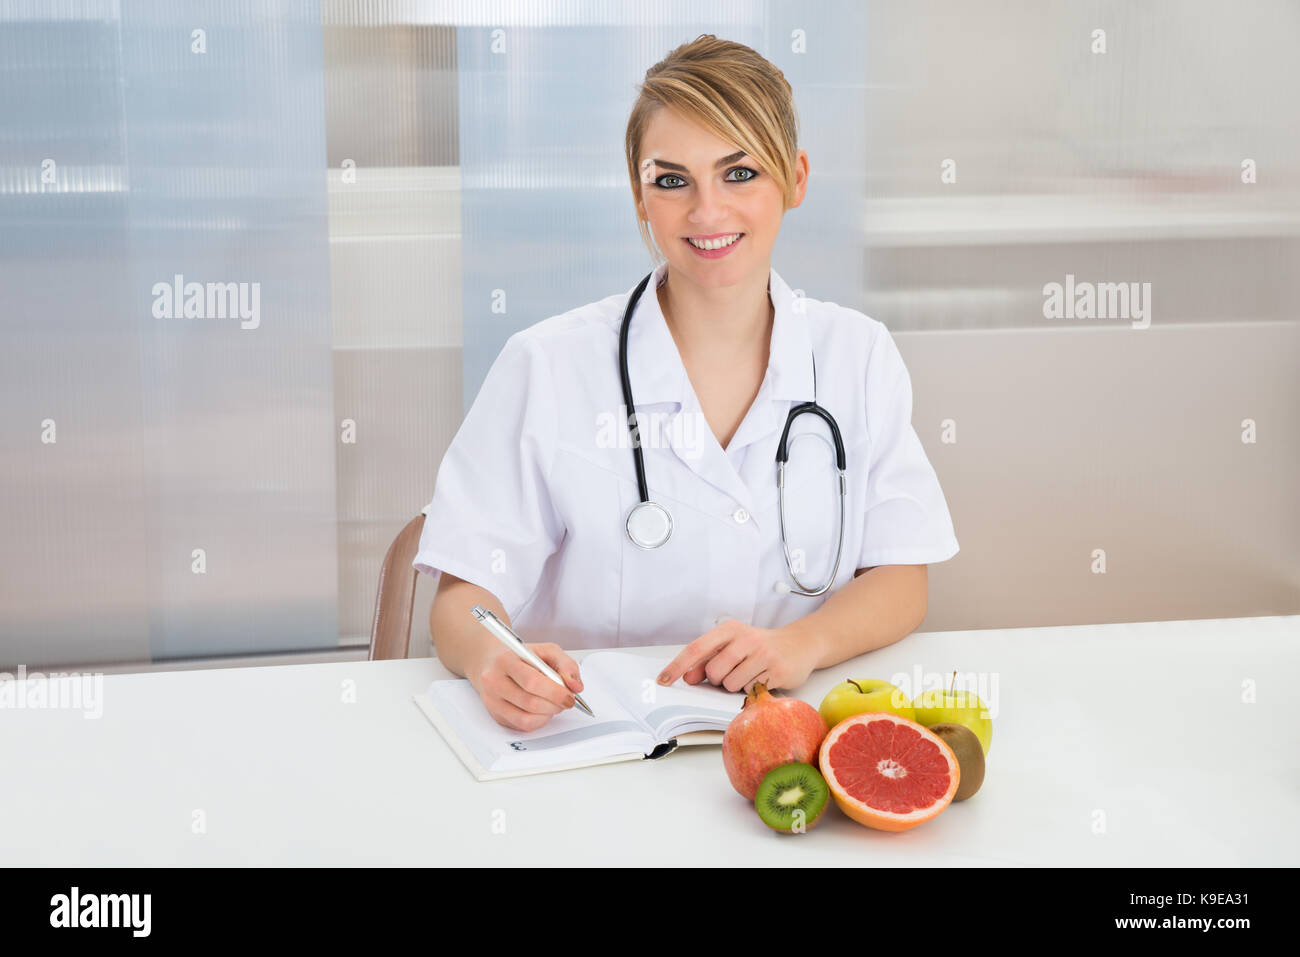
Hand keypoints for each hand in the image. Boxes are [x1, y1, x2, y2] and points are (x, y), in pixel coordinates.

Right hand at [468, 642, 584, 732]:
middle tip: (565, 701)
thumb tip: (575, 686)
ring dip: (548, 714)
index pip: (532, 681)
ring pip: (525, 718)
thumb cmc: (522, 657)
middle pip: (530, 702)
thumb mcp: (546, 651)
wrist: (494, 663)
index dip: (555, 692)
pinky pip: (521, 726)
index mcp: (506, 660)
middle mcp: (494, 680)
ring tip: (554, 704)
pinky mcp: (495, 715)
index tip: (569, 695)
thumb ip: (565, 665)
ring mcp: (492, 700)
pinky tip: (543, 710)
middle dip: (554, 705)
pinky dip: (539, 721)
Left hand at [655, 619, 817, 693]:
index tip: (663, 680)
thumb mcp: (733, 645)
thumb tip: (687, 676)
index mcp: (730, 629)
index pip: (696, 649)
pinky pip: (751, 690)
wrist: (800, 644)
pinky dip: (751, 689)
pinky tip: (762, 677)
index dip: (677, 666)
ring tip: (749, 674)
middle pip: (713, 671)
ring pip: (731, 684)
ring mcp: (763, 655)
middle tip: (732, 672)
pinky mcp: (777, 671)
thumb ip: (709, 659)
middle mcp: (746, 639)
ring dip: (735, 686)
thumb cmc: (759, 646)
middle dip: (717, 679)